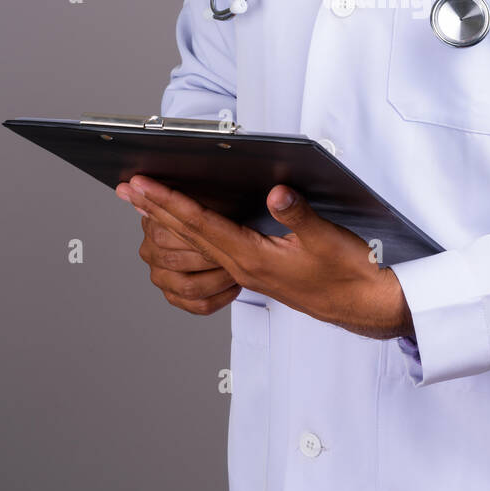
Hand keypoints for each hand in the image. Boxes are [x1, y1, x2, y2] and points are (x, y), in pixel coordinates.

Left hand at [115, 176, 413, 339]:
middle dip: (155, 209)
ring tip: (143, 203)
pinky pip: (213, 249)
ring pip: (197, 243)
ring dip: (167, 221)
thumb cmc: (349, 273)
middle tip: (125, 188)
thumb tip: (275, 192)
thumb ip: (298, 214)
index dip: (169, 202)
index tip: (143, 185)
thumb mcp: (327, 238)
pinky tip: (185, 224)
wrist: (364, 306)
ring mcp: (247, 271)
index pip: (201, 225)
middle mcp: (243, 267)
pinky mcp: (256, 270)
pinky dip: (192, 231)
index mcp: (253, 258)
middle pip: (188, 234)